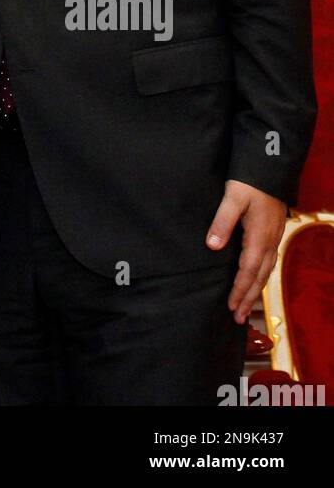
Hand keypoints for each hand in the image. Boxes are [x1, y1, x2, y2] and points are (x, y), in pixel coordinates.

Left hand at [206, 179, 287, 323]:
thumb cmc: (249, 182)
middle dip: (248, 299)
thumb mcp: (232, 198)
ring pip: (266, 272)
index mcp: (258, 237)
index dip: (239, 290)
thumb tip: (213, 246)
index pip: (248, 271)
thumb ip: (222, 222)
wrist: (269, 168)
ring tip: (246, 308)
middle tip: (238, 319)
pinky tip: (256, 281)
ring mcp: (273, 238)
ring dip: (255, 291)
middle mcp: (269, 242)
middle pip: (259, 277)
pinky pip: (269, 263)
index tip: (231, 307)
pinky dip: (261, 277)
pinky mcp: (273, 233)